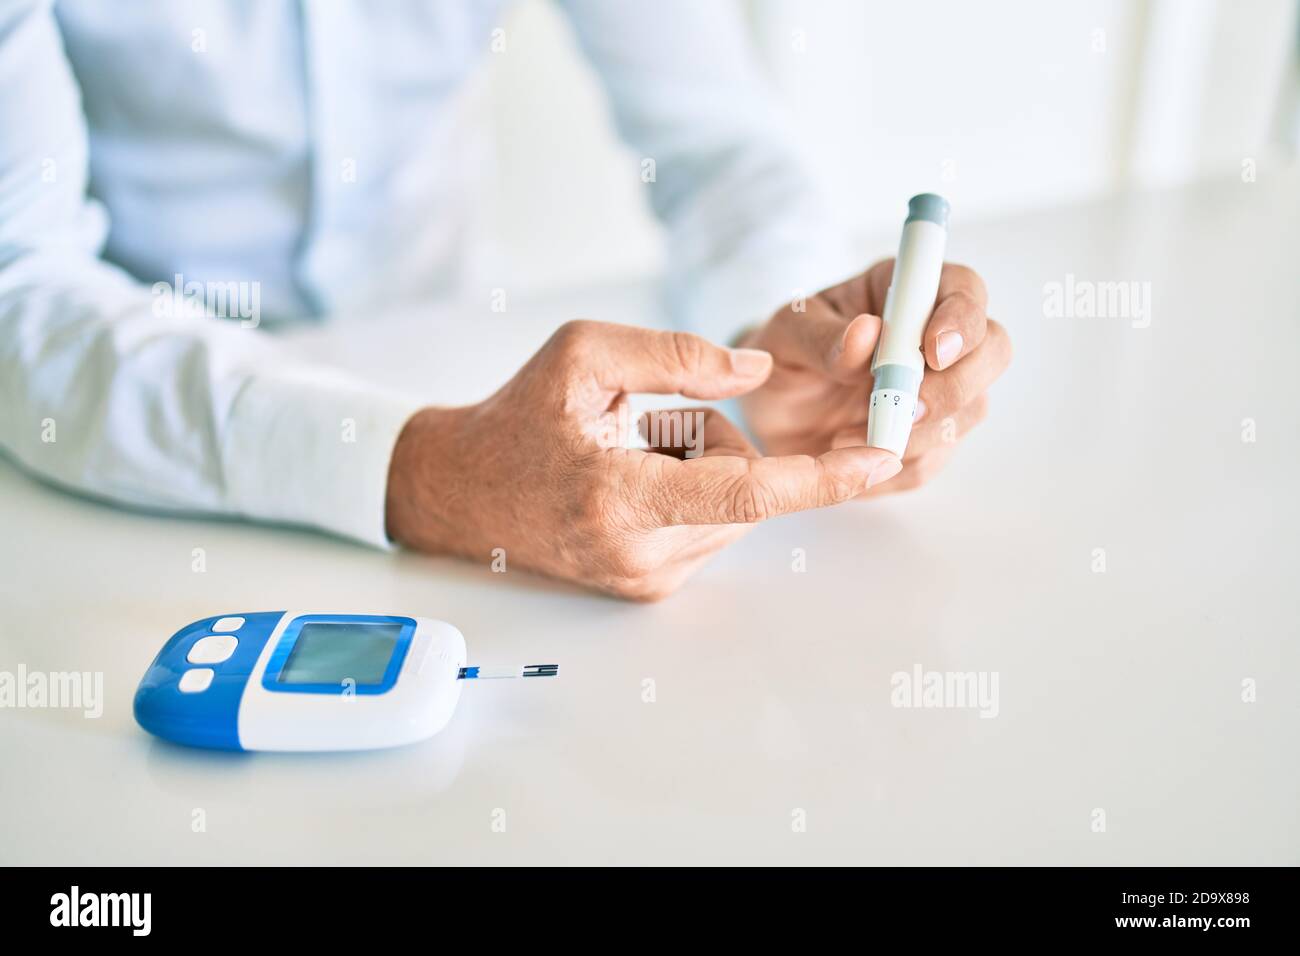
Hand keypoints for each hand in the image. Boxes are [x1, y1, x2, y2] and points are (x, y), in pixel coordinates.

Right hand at [386, 320, 900, 599]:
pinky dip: (692, 494)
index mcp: (620, 497)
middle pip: (745, 488)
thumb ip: (678, 355)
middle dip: (718, 443)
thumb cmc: (519, 417)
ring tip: (629, 457)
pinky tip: (633, 483)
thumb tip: (761, 370)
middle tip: (647, 427)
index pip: (746, 491)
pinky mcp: (649, 591)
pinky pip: (712, 528)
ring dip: (704, 469)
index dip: (821, 475)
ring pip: (734, 508)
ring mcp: (646, 581)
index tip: (881, 458)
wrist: (463, 492)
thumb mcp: (583, 355)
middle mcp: (640, 555)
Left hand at [739, 260, 1010, 492]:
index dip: (962, 319)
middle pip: (992, 352)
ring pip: (970, 412)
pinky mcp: (925, 442)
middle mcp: (934, 340)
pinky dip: (893, 465)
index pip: (965, 291)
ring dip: (917, 433)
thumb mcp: (786, 336)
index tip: (933, 350)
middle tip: (905, 406)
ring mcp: (939, 393)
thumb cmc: (783, 355)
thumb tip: (867, 333)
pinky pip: (931, 462)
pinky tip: (850, 457)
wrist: (768, 411)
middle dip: (957, 385)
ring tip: (846, 436)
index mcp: (907, 293)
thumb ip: (822, 337)